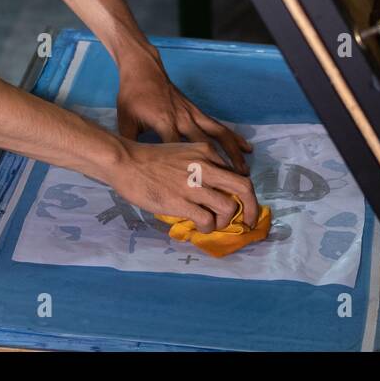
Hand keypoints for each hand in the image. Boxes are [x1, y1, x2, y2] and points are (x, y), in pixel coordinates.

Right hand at [108, 138, 261, 232]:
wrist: (126, 162)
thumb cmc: (150, 159)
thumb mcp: (184, 153)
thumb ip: (202, 166)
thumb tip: (215, 189)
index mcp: (207, 152)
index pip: (236, 173)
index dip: (241, 192)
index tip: (239, 203)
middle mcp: (206, 166)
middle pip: (244, 188)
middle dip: (252, 208)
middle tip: (249, 221)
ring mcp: (194, 185)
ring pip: (229, 208)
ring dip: (226, 221)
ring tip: (214, 224)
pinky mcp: (182, 202)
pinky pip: (208, 221)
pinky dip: (208, 228)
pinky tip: (200, 227)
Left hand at [116, 50, 253, 174]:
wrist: (144, 70)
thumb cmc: (132, 96)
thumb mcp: (125, 120)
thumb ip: (129, 143)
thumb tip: (129, 168)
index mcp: (164, 123)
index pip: (178, 152)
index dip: (188, 171)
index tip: (198, 190)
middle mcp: (182, 119)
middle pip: (205, 145)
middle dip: (220, 165)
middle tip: (231, 185)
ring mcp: (192, 114)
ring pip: (218, 134)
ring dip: (233, 152)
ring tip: (244, 170)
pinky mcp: (197, 110)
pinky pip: (218, 125)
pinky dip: (233, 137)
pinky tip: (246, 147)